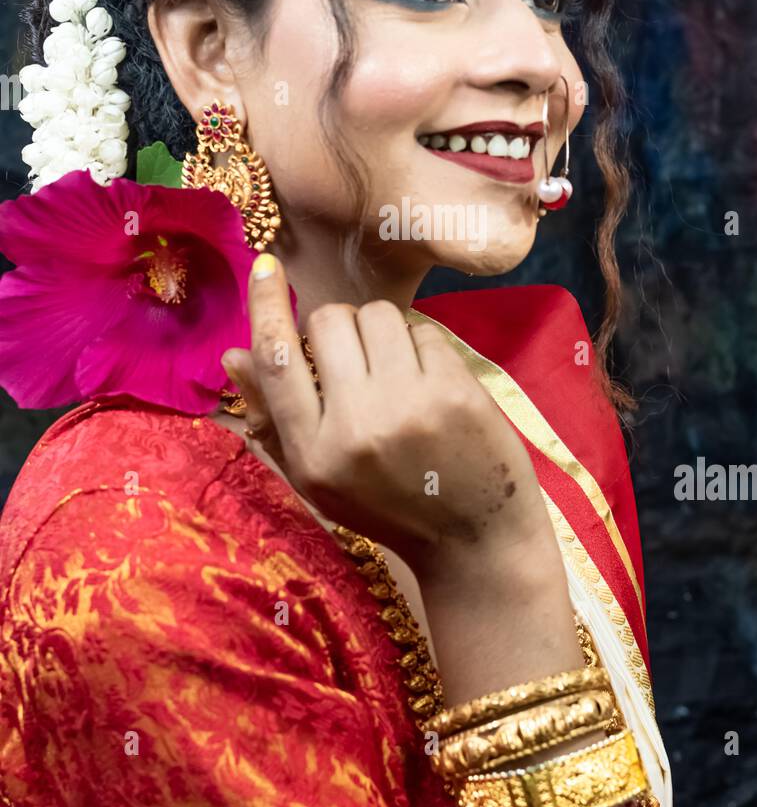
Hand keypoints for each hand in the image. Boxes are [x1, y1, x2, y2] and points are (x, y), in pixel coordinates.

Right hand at [221, 257, 549, 576]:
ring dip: (381, 333)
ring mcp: (408, 406)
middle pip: (329, 321)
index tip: (265, 265)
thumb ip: (272, 418)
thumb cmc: (387, 507)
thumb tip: (233, 354)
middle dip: (339, 329)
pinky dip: (421, 348)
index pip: (277, 359)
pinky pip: (423, 330)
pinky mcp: (454, 392)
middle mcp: (354, 428)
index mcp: (312, 454)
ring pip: (378, 315)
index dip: (265, 306)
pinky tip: (428, 385)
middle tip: (357, 363)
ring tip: (394, 373)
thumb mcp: (318, 479)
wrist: (473, 540)